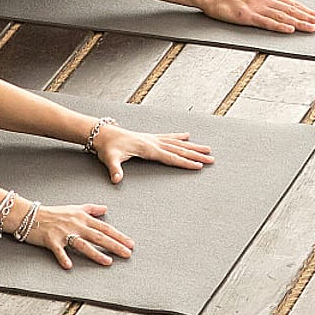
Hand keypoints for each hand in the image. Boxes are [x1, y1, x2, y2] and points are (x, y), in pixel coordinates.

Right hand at [25, 204, 133, 268]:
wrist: (30, 215)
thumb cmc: (52, 212)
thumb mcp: (74, 207)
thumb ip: (91, 209)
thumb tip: (105, 208)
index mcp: (82, 218)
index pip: (104, 227)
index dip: (118, 235)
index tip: (130, 243)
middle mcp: (75, 225)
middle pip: (98, 236)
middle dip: (114, 245)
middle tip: (127, 254)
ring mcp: (63, 233)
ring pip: (83, 244)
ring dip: (96, 254)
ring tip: (108, 262)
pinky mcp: (51, 241)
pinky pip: (58, 251)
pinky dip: (63, 257)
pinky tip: (69, 266)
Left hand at [92, 121, 213, 182]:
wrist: (102, 134)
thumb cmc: (107, 147)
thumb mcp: (109, 159)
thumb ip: (115, 170)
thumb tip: (116, 180)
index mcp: (148, 149)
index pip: (171, 158)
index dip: (185, 162)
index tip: (198, 166)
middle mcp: (153, 143)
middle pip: (179, 150)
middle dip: (196, 155)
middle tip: (212, 160)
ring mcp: (152, 139)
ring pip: (177, 143)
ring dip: (193, 147)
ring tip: (207, 149)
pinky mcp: (149, 137)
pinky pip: (168, 137)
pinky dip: (179, 137)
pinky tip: (187, 136)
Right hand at [201, 0, 314, 33]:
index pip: (292, 3)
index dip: (307, 10)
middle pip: (291, 10)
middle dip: (309, 17)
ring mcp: (256, 7)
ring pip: (283, 16)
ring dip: (299, 23)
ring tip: (311, 28)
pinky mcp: (246, 16)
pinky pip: (266, 22)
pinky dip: (279, 26)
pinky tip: (289, 29)